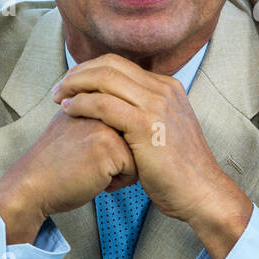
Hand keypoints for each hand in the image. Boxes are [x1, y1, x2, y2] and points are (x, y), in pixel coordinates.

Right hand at [0, 109, 137, 243]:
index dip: (112, 146)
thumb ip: (94, 114)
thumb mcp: (72, 125)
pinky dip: (118, 182)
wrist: (31, 186)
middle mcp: (101, 106)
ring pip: (139, 153)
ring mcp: (106, 125)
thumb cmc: (52, 164)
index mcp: (92, 98)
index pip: (126, 123)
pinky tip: (92, 180)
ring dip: (120, 170)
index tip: (88, 154)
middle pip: (135, 137)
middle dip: (119, 156)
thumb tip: (121, 115)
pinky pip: (135, 169)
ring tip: (90, 170)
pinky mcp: (110, 146)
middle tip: (87, 162)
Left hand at [51, 54, 252, 258]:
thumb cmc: (177, 173)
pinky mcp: (146, 124)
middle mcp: (163, 89)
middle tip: (59, 88)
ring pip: (104, 79)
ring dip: (75, 85)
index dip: (90, 70)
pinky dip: (81, 104)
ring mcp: (157, 104)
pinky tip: (68, 111)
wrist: (201, 194)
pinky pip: (104, 104)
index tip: (71, 84)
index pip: (120, 64)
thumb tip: (114, 112)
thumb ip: (143, 116)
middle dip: (78, 73)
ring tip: (58, 97)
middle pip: (110, 64)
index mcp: (167, 88)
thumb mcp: (163, 133)